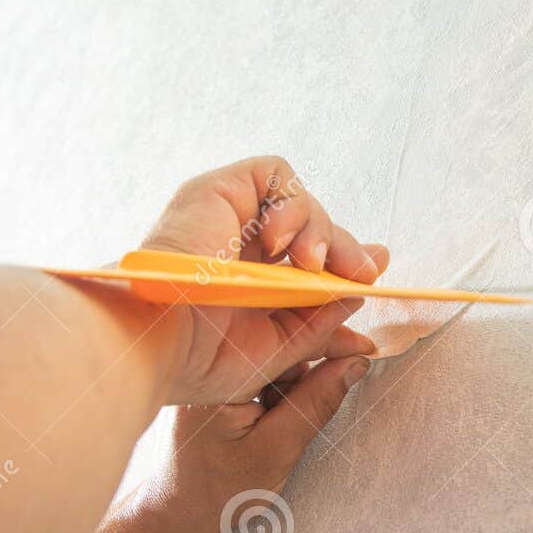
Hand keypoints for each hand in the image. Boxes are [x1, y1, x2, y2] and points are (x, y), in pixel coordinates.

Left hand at [117, 355, 369, 532]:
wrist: (172, 514)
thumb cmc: (217, 491)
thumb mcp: (277, 450)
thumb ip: (316, 403)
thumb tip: (355, 363)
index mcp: (223, 375)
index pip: (286, 340)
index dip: (331, 337)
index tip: (366, 345)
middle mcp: (211, 363)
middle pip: (280, 341)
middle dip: (316, 358)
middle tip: (350, 372)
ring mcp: (211, 371)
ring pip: (274, 356)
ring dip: (297, 377)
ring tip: (287, 422)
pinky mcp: (215, 381)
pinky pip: (260, 369)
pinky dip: (279, 385)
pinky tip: (277, 415)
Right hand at [144, 155, 388, 404]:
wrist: (160, 343)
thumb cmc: (203, 359)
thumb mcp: (279, 350)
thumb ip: (319, 321)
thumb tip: (358, 296)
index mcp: (246, 285)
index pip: (307, 262)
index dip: (344, 263)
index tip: (373, 275)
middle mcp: (236, 247)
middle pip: (310, 229)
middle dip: (343, 248)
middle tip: (361, 272)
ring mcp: (226, 217)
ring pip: (299, 201)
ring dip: (321, 231)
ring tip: (309, 265)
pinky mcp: (217, 190)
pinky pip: (276, 173)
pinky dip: (294, 202)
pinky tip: (281, 241)